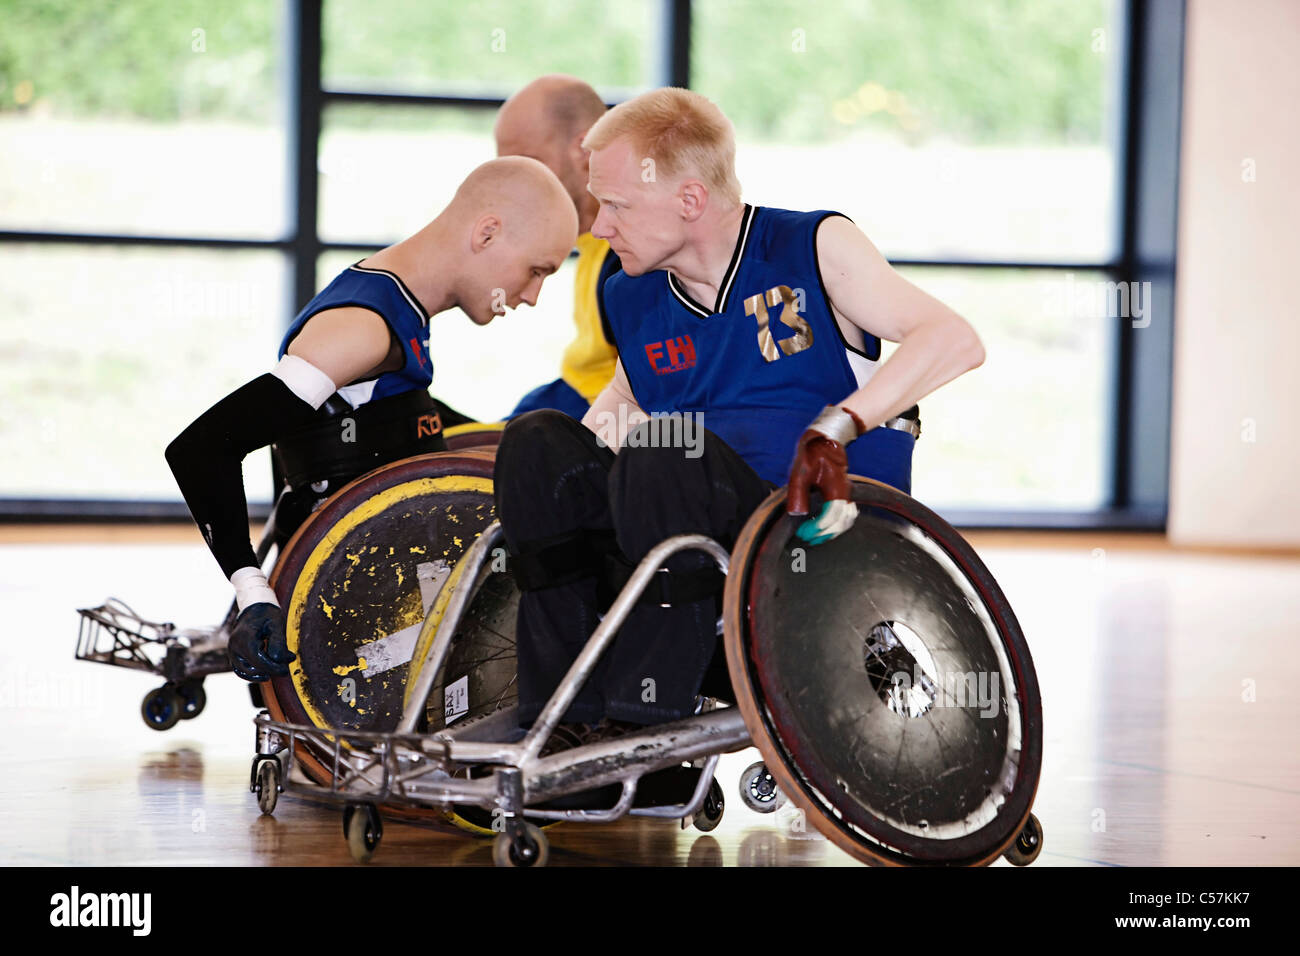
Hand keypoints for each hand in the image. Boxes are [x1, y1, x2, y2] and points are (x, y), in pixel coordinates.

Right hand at [228, 602, 295, 680]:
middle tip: (285, 668)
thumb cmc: (267, 615)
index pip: (259, 661)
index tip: (286, 671)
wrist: (254, 608)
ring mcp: (232, 651)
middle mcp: (235, 646)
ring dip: (261, 674)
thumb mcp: (277, 625)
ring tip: (276, 668)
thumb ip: (278, 643)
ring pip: (245, 672)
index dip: (274, 668)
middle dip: (270, 670)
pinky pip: (240, 670)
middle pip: (252, 668)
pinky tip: (266, 673)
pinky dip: (252, 674)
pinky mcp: (234, 654)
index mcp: (245, 638)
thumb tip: (280, 661)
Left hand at [786, 406, 864, 544]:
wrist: (826, 439)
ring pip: (847, 520)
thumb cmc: (813, 453)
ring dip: (832, 531)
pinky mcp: (844, 492)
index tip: (803, 532)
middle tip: (807, 537)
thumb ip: (798, 494)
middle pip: (841, 522)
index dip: (817, 528)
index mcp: (835, 488)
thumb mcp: (800, 472)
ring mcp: (847, 493)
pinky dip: (839, 524)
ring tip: (816, 536)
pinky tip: (826, 527)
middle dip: (824, 533)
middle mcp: (845, 492)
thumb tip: (797, 514)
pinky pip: (848, 514)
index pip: (830, 516)